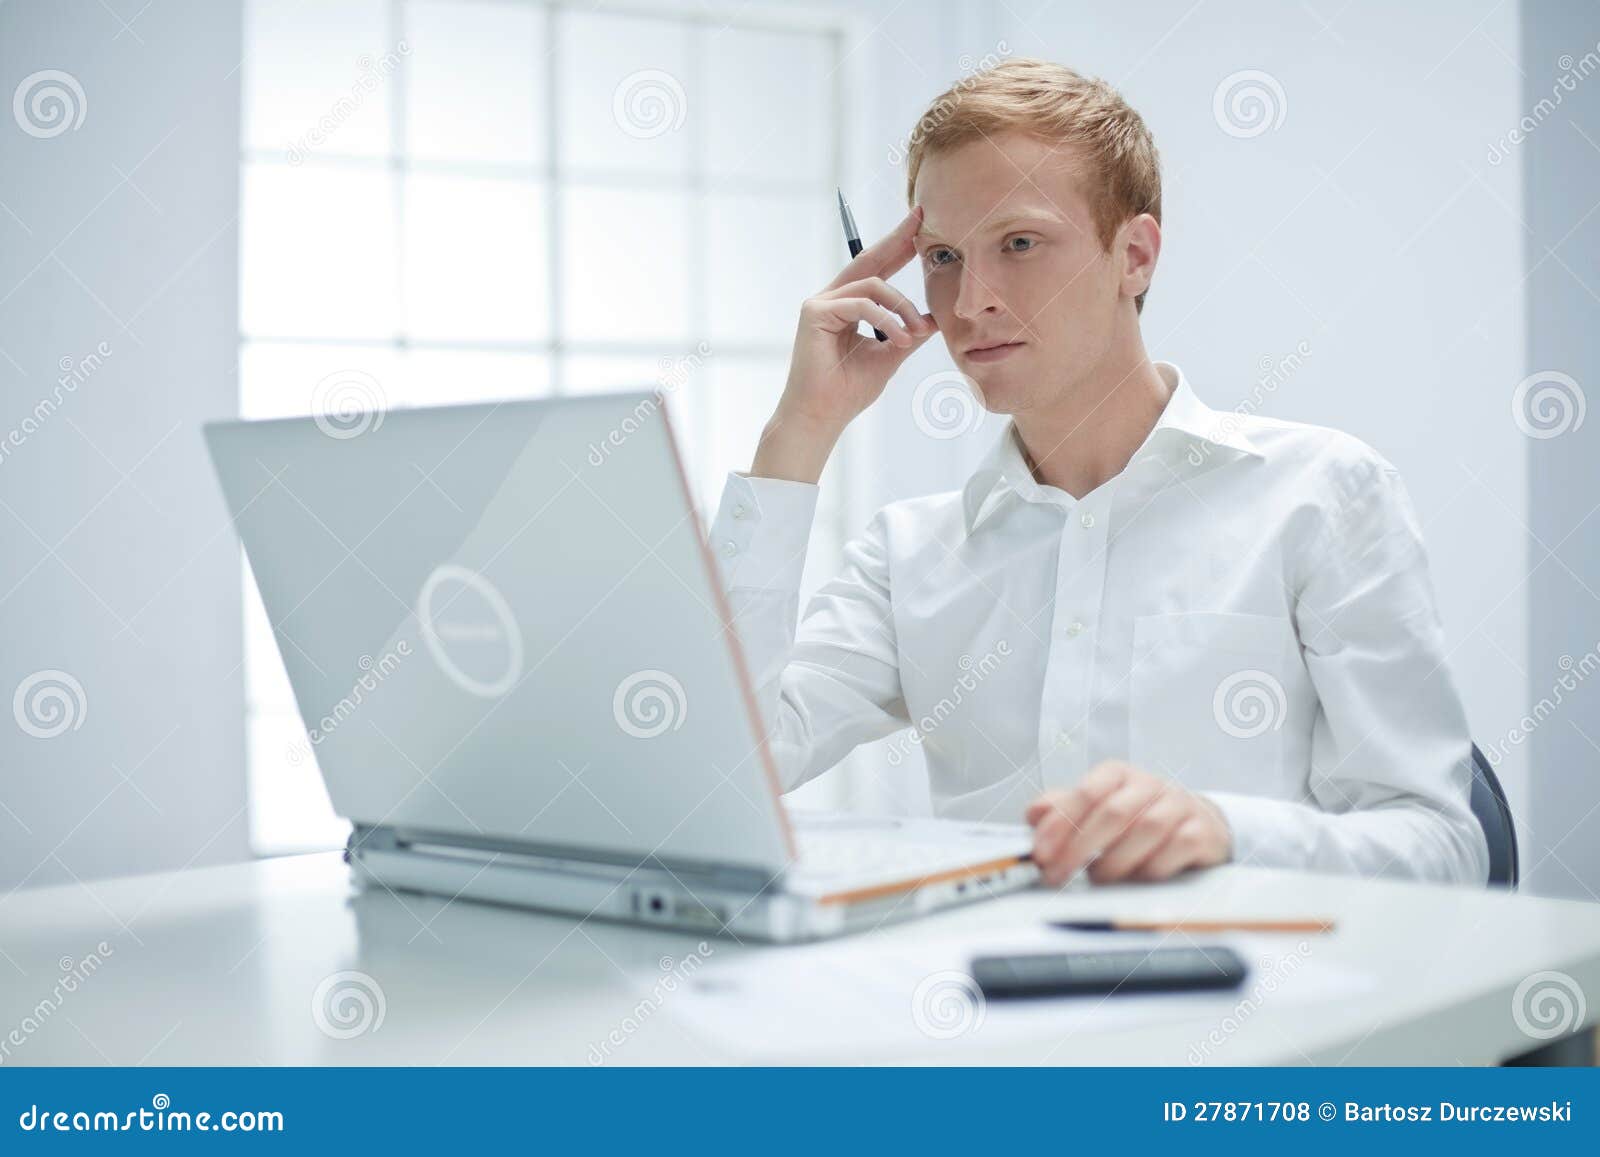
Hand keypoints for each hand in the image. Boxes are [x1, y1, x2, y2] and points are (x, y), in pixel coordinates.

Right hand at [752, 206, 938, 482]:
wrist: (823, 416)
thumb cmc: (849, 391)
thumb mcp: (890, 355)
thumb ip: (909, 332)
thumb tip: (935, 317)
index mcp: (847, 306)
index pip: (877, 270)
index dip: (899, 247)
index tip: (921, 227)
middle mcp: (831, 299)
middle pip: (870, 260)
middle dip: (898, 239)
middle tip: (921, 220)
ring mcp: (820, 303)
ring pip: (874, 286)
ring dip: (902, 309)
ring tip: (915, 334)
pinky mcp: (815, 312)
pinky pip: (861, 304)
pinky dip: (885, 320)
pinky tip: (898, 340)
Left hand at [1025, 761, 1232, 885]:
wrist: (1196, 823)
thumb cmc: (1136, 817)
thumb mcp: (1096, 809)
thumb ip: (1063, 810)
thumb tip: (1034, 815)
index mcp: (1118, 775)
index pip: (1087, 792)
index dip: (1061, 823)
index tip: (1041, 852)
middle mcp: (1150, 785)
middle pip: (1114, 812)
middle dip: (1080, 847)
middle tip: (1058, 874)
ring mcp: (1180, 806)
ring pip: (1147, 829)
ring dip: (1116, 861)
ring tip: (1098, 878)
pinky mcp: (1203, 831)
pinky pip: (1177, 848)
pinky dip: (1151, 867)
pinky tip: (1136, 878)